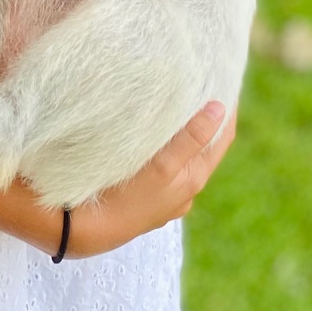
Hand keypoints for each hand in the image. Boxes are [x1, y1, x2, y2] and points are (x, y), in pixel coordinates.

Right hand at [67, 102, 236, 256]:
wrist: (84, 230)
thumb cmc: (126, 197)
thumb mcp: (163, 166)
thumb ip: (191, 138)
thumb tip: (219, 108)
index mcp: (194, 179)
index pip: (222, 137)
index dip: (227, 110)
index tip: (225, 80)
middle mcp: (183, 190)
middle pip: (202, 147)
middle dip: (202, 118)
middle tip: (198, 85)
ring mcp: (163, 196)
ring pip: (179, 156)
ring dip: (180, 133)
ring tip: (173, 104)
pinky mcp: (142, 197)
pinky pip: (160, 165)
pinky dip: (161, 147)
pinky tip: (148, 136)